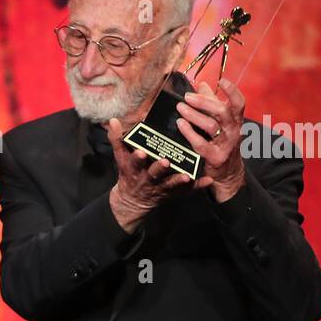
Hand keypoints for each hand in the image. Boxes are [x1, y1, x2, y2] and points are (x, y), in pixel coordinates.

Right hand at [106, 117, 192, 231]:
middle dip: (159, 168)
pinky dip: (197, 186)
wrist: (133, 200)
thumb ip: (117, 139)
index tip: (141, 152)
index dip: (138, 157)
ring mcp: (161, 187)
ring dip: (179, 180)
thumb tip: (113, 120)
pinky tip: (208, 180)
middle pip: (154, 174)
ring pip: (171, 184)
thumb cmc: (129, 173)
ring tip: (187, 175)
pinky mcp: (173, 193)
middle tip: (165, 161)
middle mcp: (149, 178)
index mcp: (136, 168)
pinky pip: (186, 191)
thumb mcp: (121, 157)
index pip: (135, 162)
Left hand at [175, 77, 246, 201]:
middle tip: (188, 96)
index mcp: (236, 121)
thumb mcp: (221, 124)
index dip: (232, 91)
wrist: (228, 174)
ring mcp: (225, 145)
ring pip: (211, 126)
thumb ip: (211, 104)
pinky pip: (201, 144)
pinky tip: (180, 124)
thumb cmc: (222, 143)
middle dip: (204, 102)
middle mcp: (233, 131)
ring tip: (180, 108)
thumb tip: (201, 85)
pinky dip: (189, 133)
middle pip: (222, 112)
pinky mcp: (215, 157)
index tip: (222, 80)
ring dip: (194, 115)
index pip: (239, 103)